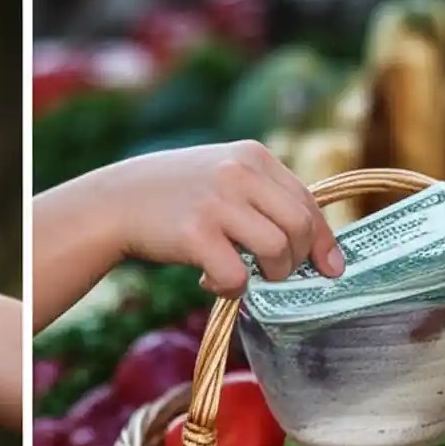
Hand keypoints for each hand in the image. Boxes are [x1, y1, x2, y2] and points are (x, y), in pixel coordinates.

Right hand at [114, 141, 343, 289]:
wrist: (114, 203)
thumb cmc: (172, 195)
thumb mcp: (220, 173)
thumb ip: (261, 194)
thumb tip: (311, 239)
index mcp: (252, 156)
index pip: (306, 201)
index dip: (323, 239)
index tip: (330, 266)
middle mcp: (239, 174)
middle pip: (298, 227)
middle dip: (295, 260)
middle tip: (274, 273)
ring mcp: (217, 203)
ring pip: (276, 251)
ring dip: (268, 275)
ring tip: (245, 276)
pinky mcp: (196, 235)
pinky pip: (237, 276)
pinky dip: (231, 289)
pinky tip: (210, 282)